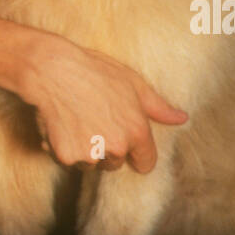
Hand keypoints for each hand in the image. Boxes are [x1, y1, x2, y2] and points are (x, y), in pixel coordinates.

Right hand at [20, 34, 187, 173]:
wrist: (52, 69)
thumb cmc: (94, 70)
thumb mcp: (132, 82)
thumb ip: (158, 107)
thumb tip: (182, 118)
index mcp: (137, 131)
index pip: (146, 163)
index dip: (136, 154)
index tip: (124, 144)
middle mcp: (116, 147)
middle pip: (115, 163)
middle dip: (106, 148)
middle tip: (93, 119)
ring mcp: (90, 154)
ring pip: (90, 164)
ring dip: (84, 150)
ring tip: (75, 119)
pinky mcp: (66, 157)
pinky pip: (67, 160)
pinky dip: (62, 147)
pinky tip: (60, 124)